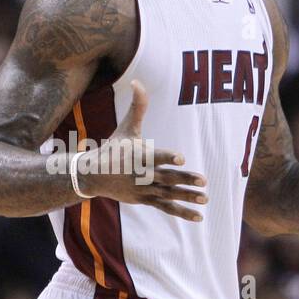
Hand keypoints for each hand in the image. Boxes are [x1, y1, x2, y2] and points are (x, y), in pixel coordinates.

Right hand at [75, 79, 208, 220]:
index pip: (155, 156)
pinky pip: (166, 207)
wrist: (93, 176)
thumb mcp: (125, 128)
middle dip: (185, 179)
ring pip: (169, 194)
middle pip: (166, 177)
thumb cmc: (113, 149)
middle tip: (204, 180)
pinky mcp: (146, 200)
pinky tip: (199, 217)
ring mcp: (145, 189)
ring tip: (205, 198)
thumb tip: (138, 81)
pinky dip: (182, 212)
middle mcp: (143, 175)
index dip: (168, 157)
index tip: (181, 157)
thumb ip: (137, 107)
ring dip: (187, 197)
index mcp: (139, 156)